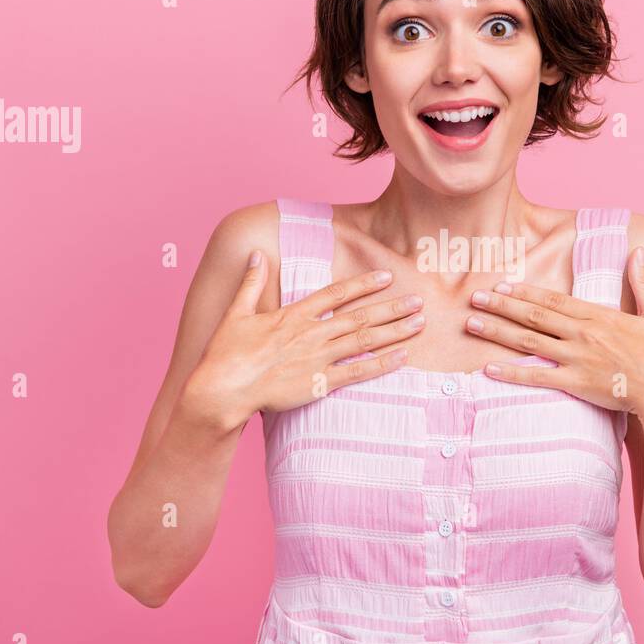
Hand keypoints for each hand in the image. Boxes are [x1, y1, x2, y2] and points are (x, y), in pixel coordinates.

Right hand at [183, 253, 425, 430]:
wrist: (223, 389)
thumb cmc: (225, 354)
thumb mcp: (236, 313)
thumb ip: (251, 283)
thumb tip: (254, 254)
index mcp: (294, 315)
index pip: (336, 294)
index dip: (363, 284)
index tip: (385, 277)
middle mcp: (311, 333)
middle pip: (360, 315)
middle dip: (392, 307)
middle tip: (419, 299)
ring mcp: (317, 358)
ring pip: (364, 340)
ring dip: (394, 331)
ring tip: (419, 323)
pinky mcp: (319, 383)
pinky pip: (357, 372)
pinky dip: (382, 365)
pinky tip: (403, 357)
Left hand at [466, 245, 643, 430]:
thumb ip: (642, 283)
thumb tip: (639, 252)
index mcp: (598, 315)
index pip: (553, 299)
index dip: (525, 292)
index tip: (502, 286)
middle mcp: (582, 333)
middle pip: (533, 315)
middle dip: (501, 306)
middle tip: (474, 298)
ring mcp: (576, 358)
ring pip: (528, 341)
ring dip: (497, 332)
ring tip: (471, 325)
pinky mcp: (575, 383)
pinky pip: (536, 377)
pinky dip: (510, 372)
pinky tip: (488, 368)